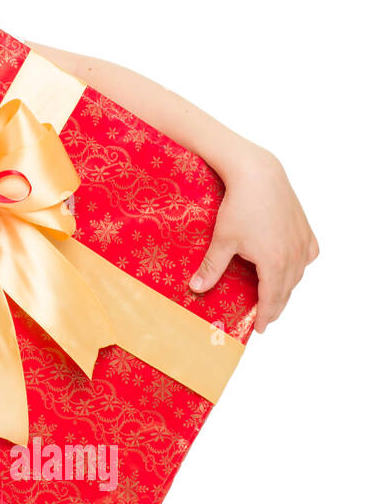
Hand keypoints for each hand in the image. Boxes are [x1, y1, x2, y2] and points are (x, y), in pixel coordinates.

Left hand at [189, 144, 318, 331]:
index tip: (259, 328)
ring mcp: (302, 242)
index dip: (265, 316)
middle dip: (275, 305)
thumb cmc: (239, 206)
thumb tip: (196, 288)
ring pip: (297, 274)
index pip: (272, 299)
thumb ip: (212, 268)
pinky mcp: (305, 229)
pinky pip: (307, 255)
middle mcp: (294, 256)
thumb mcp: (223, 240)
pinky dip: (299, 265)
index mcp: (274, 264)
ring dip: (287, 287)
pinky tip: (292, 266)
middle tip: (265, 318)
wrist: (259, 175)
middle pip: (286, 290)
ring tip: (274, 295)